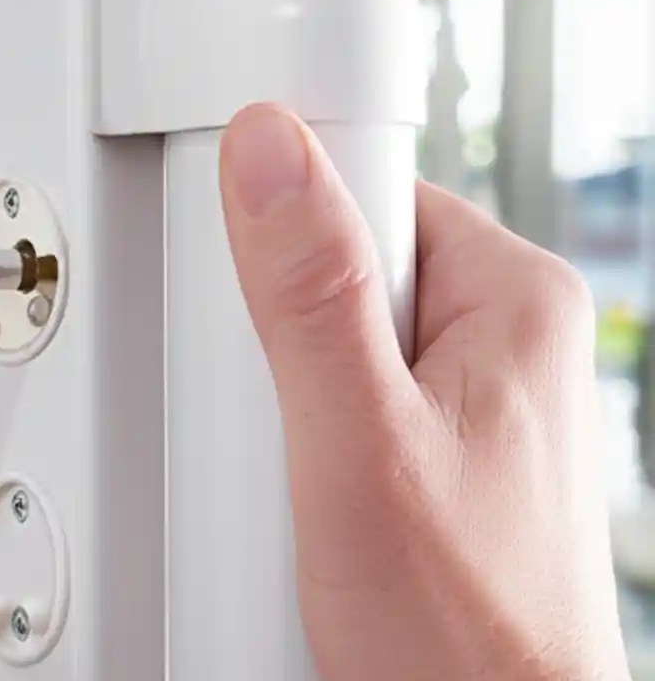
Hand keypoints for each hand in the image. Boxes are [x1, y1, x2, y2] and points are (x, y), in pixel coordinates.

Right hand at [218, 104, 630, 679]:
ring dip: (288, 404)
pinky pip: (347, 403)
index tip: (269, 326)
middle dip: (280, 341)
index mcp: (511, 300)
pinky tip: (314, 500)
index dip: (290, 243)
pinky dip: (308, 442)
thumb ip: (309, 293)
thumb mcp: (361, 446)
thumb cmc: (464, 631)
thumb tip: (270, 151)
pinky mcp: (437, 450)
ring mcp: (470, 400)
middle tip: (292, 432)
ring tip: (305, 483)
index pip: (366, 187)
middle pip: (340, 270)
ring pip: (333, 344)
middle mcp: (501, 340)